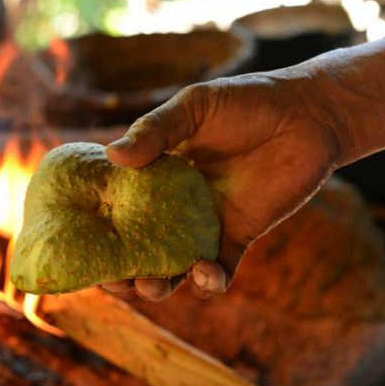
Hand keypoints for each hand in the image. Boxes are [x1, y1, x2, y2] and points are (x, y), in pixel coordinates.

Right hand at [101, 73, 341, 300]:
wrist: (308, 113)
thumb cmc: (246, 101)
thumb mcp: (194, 107)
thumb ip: (156, 130)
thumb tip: (113, 155)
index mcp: (154, 173)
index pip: (115, 205)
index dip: (95, 227)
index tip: (76, 243)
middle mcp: (173, 204)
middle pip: (137, 247)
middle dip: (121, 271)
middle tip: (113, 281)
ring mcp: (205, 223)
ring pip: (172, 268)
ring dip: (158, 284)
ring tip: (152, 285)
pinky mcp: (238, 236)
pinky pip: (219, 270)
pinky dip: (209, 281)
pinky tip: (206, 273)